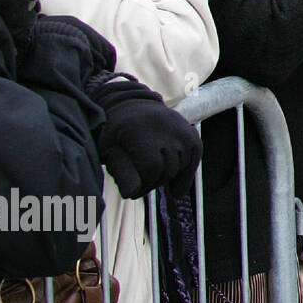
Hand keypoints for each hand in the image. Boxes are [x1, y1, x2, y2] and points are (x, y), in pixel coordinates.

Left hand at [88, 74, 202, 198]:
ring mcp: (182, 128)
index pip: (152, 167)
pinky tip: (175, 187)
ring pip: (181, 167)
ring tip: (153, 176)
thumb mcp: (109, 151)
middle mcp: (166, 125)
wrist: (132, 107)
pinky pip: (194, 160)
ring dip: (168, 178)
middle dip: (154, 182)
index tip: (132, 191)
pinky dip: (185, 174)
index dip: (143, 184)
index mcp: (141, 129)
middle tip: (141, 184)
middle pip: (168, 169)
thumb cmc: (116, 134)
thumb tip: (131, 194)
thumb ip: (121, 173)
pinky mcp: (191, 133)